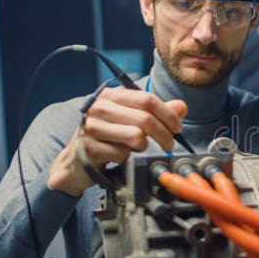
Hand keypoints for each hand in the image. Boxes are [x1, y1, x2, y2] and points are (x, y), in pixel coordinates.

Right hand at [47, 87, 187, 196]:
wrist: (76, 161)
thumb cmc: (109, 137)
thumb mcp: (133, 120)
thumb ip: (157, 113)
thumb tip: (182, 107)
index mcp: (111, 95)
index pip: (147, 99)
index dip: (168, 114)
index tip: (177, 128)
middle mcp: (99, 107)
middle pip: (145, 119)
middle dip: (164, 135)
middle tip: (169, 145)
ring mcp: (92, 126)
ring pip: (136, 136)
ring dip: (145, 146)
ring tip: (141, 149)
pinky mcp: (89, 147)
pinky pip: (123, 153)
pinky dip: (128, 157)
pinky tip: (121, 156)